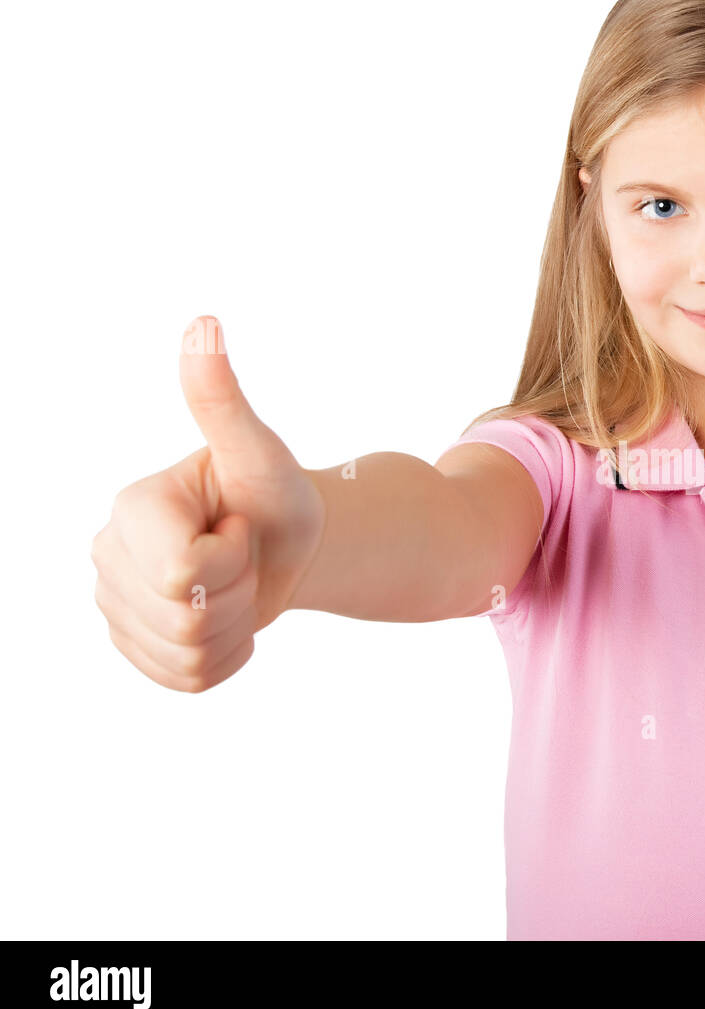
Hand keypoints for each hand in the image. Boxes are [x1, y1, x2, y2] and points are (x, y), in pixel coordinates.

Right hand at [91, 316, 326, 690]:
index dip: (232, 557)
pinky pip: (189, 680)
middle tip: (242, 557)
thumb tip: (203, 321)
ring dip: (235, 626)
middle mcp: (107, 556)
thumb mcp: (260, 451)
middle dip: (238, 592)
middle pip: (186, 618)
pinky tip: (228, 618)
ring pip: (188, 654)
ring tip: (235, 584)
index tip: (238, 525)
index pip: (185, 571)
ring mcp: (115, 607)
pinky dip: (226, 656)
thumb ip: (223, 399)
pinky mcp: (135, 647)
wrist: (286, 547)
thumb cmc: (277, 494)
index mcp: (131, 508)